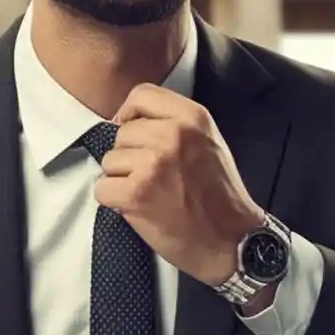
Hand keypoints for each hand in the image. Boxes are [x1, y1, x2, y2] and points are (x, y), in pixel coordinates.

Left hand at [98, 83, 265, 286]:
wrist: (232, 240)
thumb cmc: (220, 195)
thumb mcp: (209, 141)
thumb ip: (175, 122)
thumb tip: (129, 118)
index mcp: (192, 117)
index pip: (141, 94)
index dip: (130, 114)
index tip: (134, 133)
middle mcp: (172, 135)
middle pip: (121, 132)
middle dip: (129, 155)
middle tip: (154, 177)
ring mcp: (153, 163)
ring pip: (109, 160)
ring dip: (122, 179)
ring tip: (151, 193)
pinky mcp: (137, 193)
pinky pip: (102, 188)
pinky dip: (115, 201)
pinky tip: (139, 208)